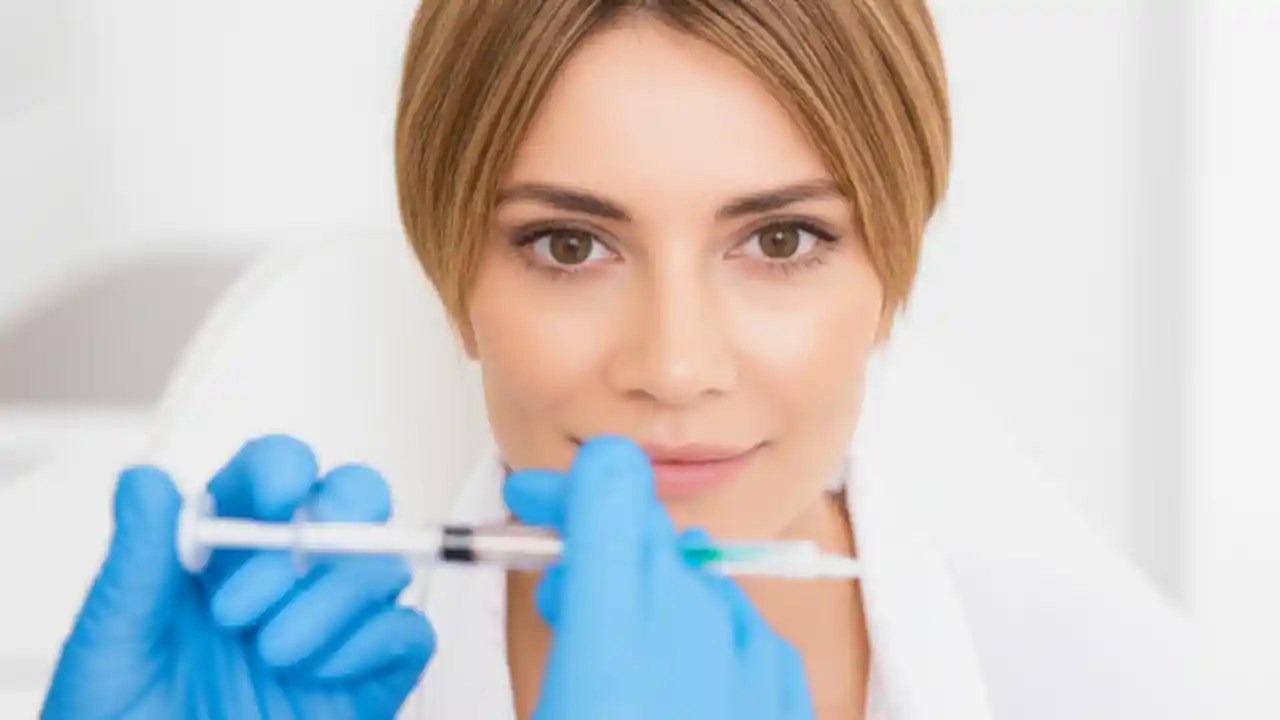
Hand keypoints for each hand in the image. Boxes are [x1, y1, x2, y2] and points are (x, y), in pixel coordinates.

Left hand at [42, 435, 434, 719]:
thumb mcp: (111, 650)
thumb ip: (137, 565)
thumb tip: (144, 480)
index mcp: (219, 557)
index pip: (269, 477)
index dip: (281, 467)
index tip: (270, 493)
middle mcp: (285, 583)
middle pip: (352, 500)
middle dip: (336, 512)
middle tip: (294, 553)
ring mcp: (332, 632)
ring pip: (382, 564)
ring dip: (333, 594)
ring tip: (272, 647)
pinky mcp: (367, 683)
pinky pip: (408, 634)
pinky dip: (370, 642)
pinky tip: (314, 673)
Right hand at [503, 436, 814, 719]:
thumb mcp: (545, 698)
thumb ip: (564, 609)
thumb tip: (569, 582)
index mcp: (617, 619)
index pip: (609, 478)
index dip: (565, 487)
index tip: (535, 508)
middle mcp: (693, 614)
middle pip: (646, 528)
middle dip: (599, 543)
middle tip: (566, 598)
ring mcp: (749, 645)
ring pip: (690, 578)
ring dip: (651, 598)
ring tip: (624, 661)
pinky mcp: (785, 678)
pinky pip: (737, 626)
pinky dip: (704, 642)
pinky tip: (679, 691)